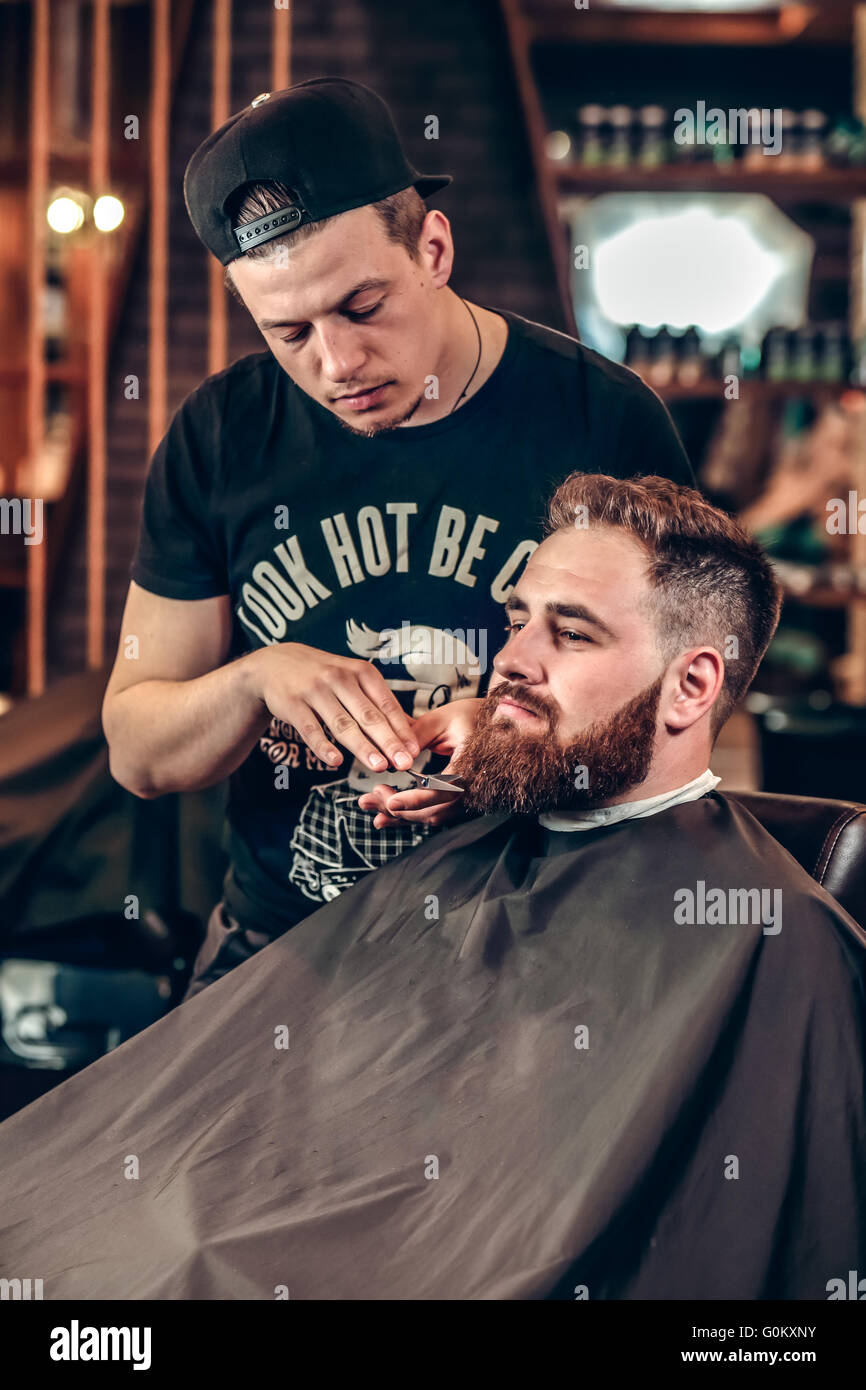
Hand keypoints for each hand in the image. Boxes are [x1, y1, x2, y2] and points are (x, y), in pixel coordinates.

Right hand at [251, 643, 419, 772]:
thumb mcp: (352, 679)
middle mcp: (340, 678)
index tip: (414, 751)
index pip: (386, 704)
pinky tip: (336, 762)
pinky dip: (323, 746)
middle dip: (388, 742)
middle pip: (368, 715)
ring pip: (342, 724)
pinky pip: (310, 729)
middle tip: (404, 763)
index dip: (402, 730)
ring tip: (379, 766)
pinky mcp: (292, 704)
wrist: (275, 664)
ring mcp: (315, 690)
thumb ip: (376, 704)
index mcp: (361, 672)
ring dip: (362, 747)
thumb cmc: (323, 677)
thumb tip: (407, 733)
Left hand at [358, 697, 483, 827]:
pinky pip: (435, 814)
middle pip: (432, 811)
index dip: (415, 800)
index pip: (442, 792)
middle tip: (367, 799)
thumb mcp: (445, 719)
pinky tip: (387, 813)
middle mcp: (473, 789)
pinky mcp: (460, 801)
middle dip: (396, 809)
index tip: (392, 802)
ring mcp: (468, 799)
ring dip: (399, 815)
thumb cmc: (477, 716)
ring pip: (431, 817)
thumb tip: (389, 754)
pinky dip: (410, 814)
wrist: (505, 724)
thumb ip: (416, 736)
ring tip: (370, 805)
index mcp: (472, 767)